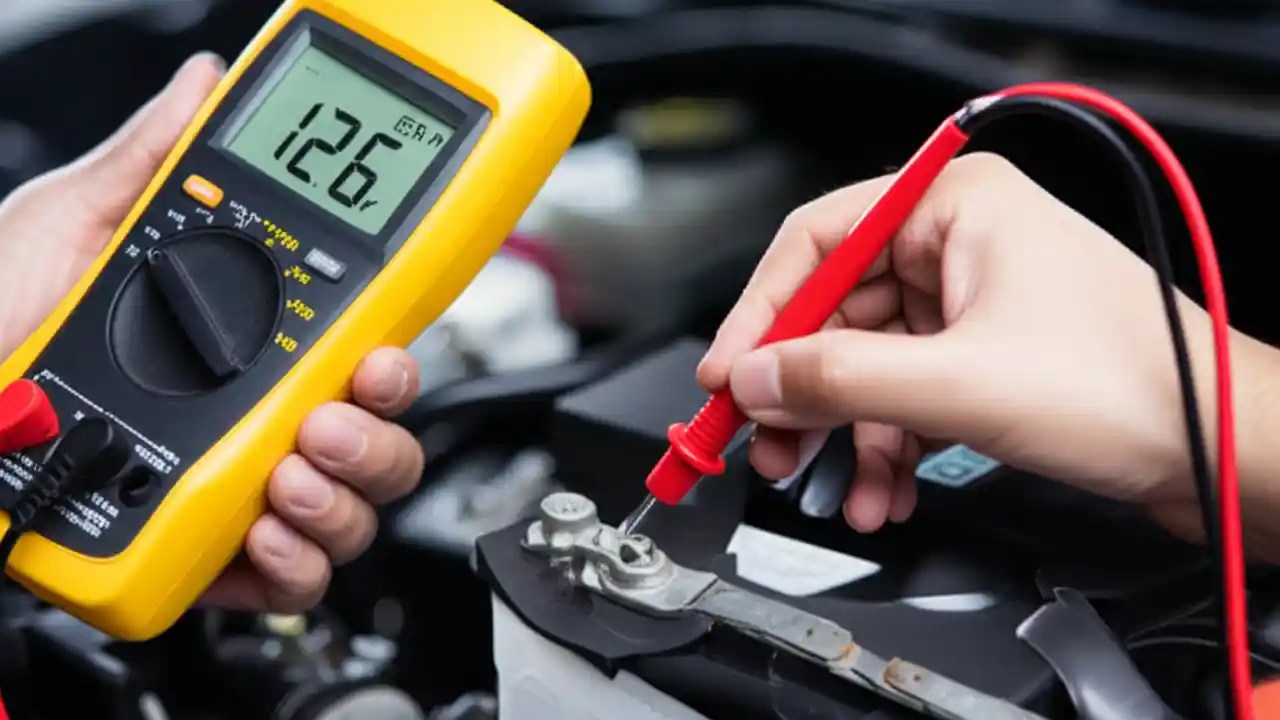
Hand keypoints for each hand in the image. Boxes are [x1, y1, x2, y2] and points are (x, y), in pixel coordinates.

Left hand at [0, 54, 424, 610]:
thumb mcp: (66, 231)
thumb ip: (148, 161)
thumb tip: (203, 86)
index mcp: (241, 343)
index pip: (356, 350)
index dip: (391, 355)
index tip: (380, 350)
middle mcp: (254, 419)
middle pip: (379, 435)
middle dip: (380, 431)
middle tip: (330, 414)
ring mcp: (237, 489)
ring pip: (355, 508)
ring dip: (345, 494)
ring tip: (289, 473)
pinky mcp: (210, 560)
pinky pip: (295, 580)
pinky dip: (297, 563)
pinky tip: (260, 529)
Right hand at [699, 153, 1224, 538]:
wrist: (1220, 452)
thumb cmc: (1131, 385)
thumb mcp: (958, 383)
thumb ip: (838, 379)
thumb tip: (754, 378)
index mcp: (953, 206)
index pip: (816, 242)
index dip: (761, 312)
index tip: (727, 372)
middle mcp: (957, 244)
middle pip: (836, 311)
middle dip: (800, 391)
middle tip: (764, 442)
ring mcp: (970, 302)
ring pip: (867, 364)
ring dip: (844, 433)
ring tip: (830, 486)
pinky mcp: (982, 354)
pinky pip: (903, 393)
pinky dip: (886, 445)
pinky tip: (883, 489)